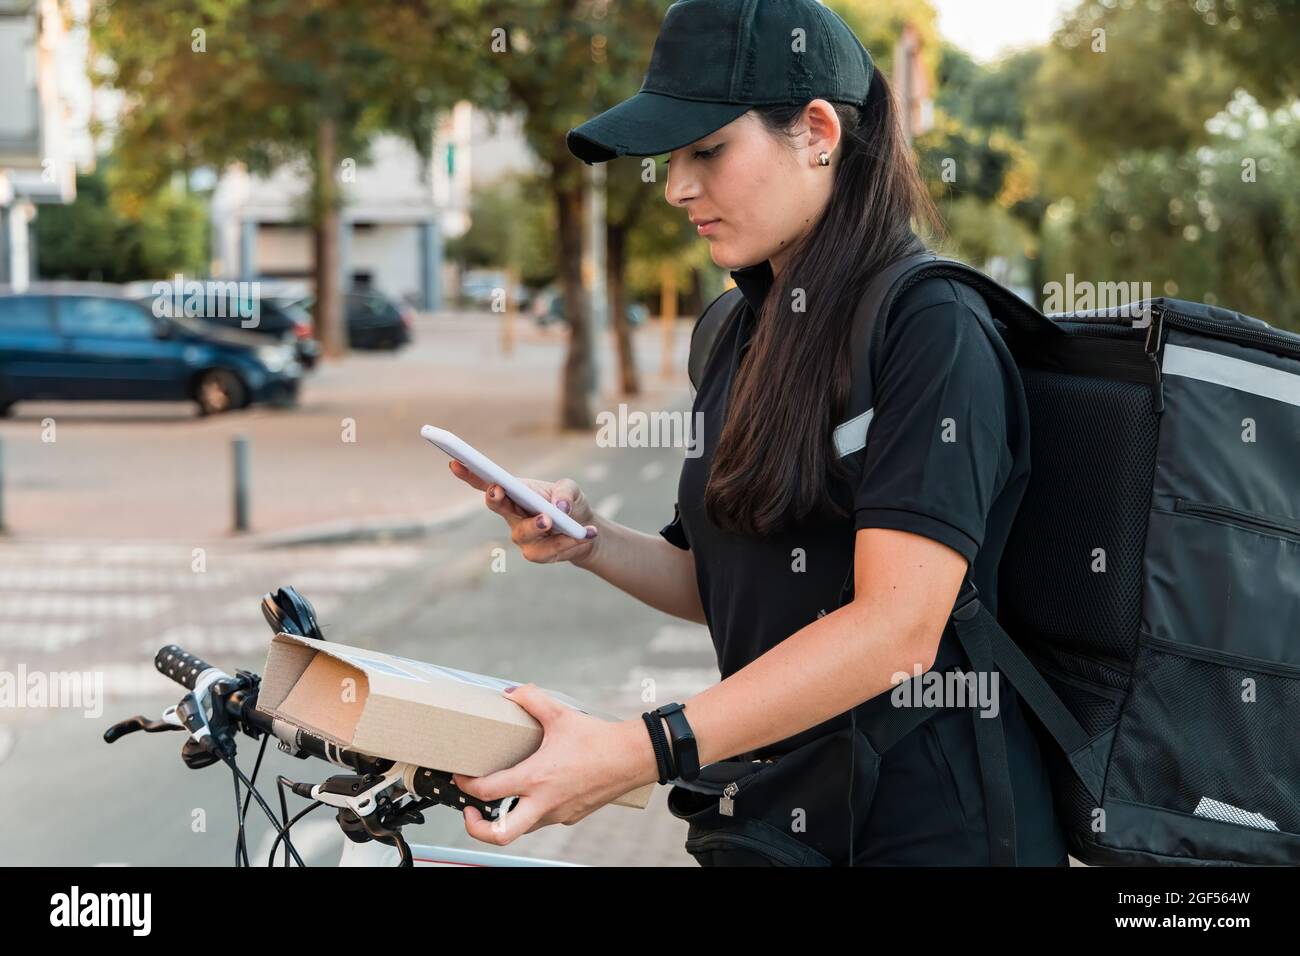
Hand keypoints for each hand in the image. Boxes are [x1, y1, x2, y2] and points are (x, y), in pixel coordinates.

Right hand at [448, 459, 599, 564]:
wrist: (585, 529)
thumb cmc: (569, 503)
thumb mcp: (571, 489)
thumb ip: (565, 491)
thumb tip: (558, 506)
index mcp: (513, 492)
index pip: (485, 482)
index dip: (468, 473)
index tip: (455, 462)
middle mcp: (511, 514)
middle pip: (495, 505)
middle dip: (495, 497)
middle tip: (498, 488)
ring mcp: (521, 536)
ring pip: (522, 533)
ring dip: (536, 525)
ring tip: (551, 520)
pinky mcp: (535, 554)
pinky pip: (548, 550)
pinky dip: (569, 541)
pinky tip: (585, 532)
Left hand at [451, 684, 655, 846]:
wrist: (631, 758)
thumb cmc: (598, 739)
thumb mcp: (560, 714)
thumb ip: (531, 699)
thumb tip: (510, 692)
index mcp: (535, 778)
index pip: (487, 792)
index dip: (465, 786)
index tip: (460, 777)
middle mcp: (543, 802)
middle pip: (499, 834)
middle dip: (475, 827)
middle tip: (469, 810)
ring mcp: (557, 813)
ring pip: (521, 828)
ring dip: (504, 817)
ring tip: (498, 799)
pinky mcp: (571, 816)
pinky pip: (542, 820)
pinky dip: (530, 811)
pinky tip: (534, 792)